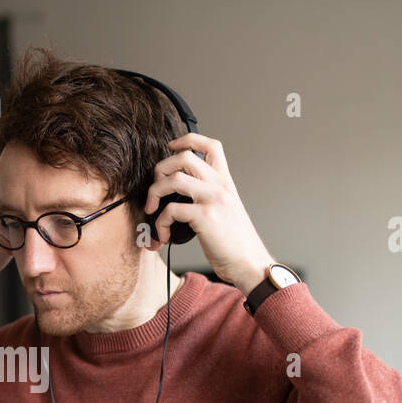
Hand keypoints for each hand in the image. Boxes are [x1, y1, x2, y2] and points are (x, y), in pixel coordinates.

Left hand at [142, 133, 273, 293]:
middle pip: (184, 157)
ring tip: (152, 210)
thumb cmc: (234, 241)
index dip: (188, 140)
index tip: (171, 147)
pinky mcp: (205, 218)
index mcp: (225, 181)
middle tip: (155, 188)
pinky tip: (164, 235)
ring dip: (154, 193)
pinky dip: (160, 223)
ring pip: (174, 179)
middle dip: (160, 170)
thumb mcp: (225, 209)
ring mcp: (213, 200)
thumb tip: (177, 194)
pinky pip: (171, 210)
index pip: (211, 145)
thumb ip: (207, 196)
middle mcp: (220, 186)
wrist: (250, 262)